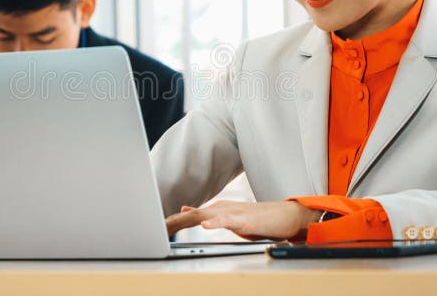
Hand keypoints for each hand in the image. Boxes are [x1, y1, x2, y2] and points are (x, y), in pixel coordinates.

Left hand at [164, 200, 321, 240]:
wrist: (286, 216)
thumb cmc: (259, 220)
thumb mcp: (227, 219)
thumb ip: (206, 216)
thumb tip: (185, 211)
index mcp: (215, 210)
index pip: (187, 217)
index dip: (168, 223)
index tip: (150, 229)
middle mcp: (220, 208)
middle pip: (190, 216)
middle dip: (170, 223)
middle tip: (151, 228)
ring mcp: (232, 213)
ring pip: (204, 216)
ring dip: (185, 221)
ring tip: (169, 225)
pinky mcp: (245, 220)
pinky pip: (228, 221)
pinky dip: (216, 223)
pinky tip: (205, 226)